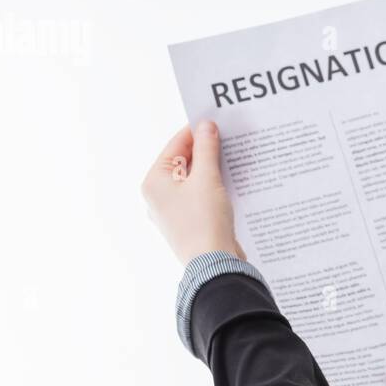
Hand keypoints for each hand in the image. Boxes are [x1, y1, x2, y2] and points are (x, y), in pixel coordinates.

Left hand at [141, 120, 245, 265]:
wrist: (214, 264)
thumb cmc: (205, 221)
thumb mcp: (207, 178)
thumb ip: (206, 149)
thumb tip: (206, 126)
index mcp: (154, 182)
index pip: (175, 146)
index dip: (196, 131)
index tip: (215, 121)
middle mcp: (158, 196)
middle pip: (183, 163)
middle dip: (205, 151)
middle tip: (228, 138)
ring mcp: (172, 211)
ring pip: (193, 180)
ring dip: (211, 169)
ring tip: (231, 158)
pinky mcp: (188, 222)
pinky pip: (199, 196)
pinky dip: (212, 187)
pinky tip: (230, 182)